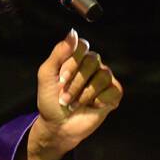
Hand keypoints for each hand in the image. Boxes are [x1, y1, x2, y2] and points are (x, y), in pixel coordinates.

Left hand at [36, 29, 123, 148]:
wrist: (57, 126)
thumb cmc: (50, 100)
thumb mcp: (47, 75)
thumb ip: (58, 53)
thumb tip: (73, 33)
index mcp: (76, 57)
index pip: (82, 46)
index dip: (72, 63)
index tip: (60, 79)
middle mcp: (92, 65)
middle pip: (93, 60)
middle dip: (75, 82)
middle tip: (64, 98)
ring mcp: (104, 79)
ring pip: (103, 75)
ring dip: (84, 94)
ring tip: (74, 105)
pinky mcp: (113, 94)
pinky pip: (113, 90)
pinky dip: (99, 100)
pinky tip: (92, 106)